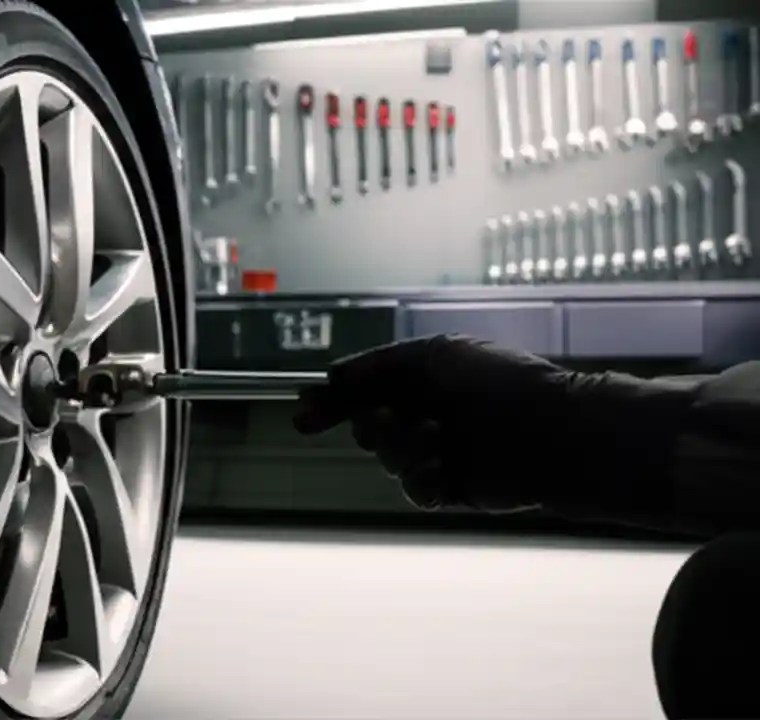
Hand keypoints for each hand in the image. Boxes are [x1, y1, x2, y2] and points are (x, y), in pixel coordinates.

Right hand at [292, 334, 683, 514]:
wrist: (548, 432)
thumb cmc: (497, 383)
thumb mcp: (433, 355)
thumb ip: (377, 366)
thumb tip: (330, 377)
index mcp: (425, 381)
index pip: (364, 392)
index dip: (331, 403)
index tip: (302, 412)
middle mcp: (428, 415)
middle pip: (367, 428)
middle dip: (373, 425)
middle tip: (391, 418)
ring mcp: (439, 454)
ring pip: (388, 460)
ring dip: (405, 448)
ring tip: (439, 437)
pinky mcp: (452, 489)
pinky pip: (413, 490)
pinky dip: (422, 477)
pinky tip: (444, 466)